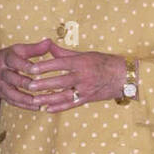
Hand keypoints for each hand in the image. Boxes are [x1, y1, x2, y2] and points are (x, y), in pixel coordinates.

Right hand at [0, 39, 65, 108]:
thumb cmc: (9, 58)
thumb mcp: (18, 50)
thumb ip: (34, 48)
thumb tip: (49, 42)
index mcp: (6, 58)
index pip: (15, 61)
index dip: (26, 66)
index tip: (38, 69)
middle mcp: (1, 72)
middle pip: (12, 78)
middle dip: (26, 83)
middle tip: (40, 86)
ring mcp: (0, 85)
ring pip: (12, 93)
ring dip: (26, 98)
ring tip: (40, 101)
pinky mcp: (2, 95)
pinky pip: (13, 102)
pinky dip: (25, 106)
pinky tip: (38, 107)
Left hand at [11, 45, 127, 111]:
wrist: (123, 77)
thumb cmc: (103, 62)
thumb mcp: (84, 54)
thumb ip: (64, 52)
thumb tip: (47, 44)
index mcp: (81, 63)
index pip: (60, 64)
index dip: (45, 67)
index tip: (31, 69)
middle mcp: (83, 77)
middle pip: (60, 81)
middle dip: (44, 85)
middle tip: (29, 86)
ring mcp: (85, 89)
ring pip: (64, 95)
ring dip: (48, 99)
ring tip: (34, 100)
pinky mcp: (87, 99)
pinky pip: (71, 105)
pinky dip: (59, 108)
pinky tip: (47, 109)